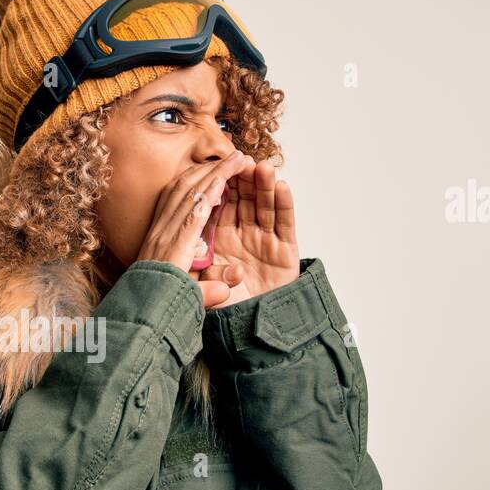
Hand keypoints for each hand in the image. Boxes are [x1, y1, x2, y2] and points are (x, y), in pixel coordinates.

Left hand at [135, 151, 256, 308]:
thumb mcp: (187, 302)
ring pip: (178, 189)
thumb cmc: (164, 301)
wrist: (136, 303)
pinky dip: (188, 180)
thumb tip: (228, 289)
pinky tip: (201, 173)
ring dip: (202, 170)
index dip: (210, 193)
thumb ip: (207, 295)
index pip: (194, 214)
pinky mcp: (155, 226)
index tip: (228, 174)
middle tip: (239, 157)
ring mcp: (157, 228)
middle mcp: (164, 234)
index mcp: (174, 251)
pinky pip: (170, 195)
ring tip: (225, 160)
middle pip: (189, 194)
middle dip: (214, 171)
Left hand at [191, 160, 300, 308]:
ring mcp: (262, 243)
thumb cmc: (224, 309)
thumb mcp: (205, 297)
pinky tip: (283, 188)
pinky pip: (284, 224)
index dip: (216, 186)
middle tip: (241, 159)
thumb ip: (211, 288)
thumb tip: (230, 276)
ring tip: (263, 168)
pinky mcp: (285, 252)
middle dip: (239, 178)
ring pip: (261, 207)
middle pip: (238, 200)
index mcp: (213, 243)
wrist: (250, 330)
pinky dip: (284, 205)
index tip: (218, 167)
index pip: (213, 208)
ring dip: (262, 186)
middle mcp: (239, 238)